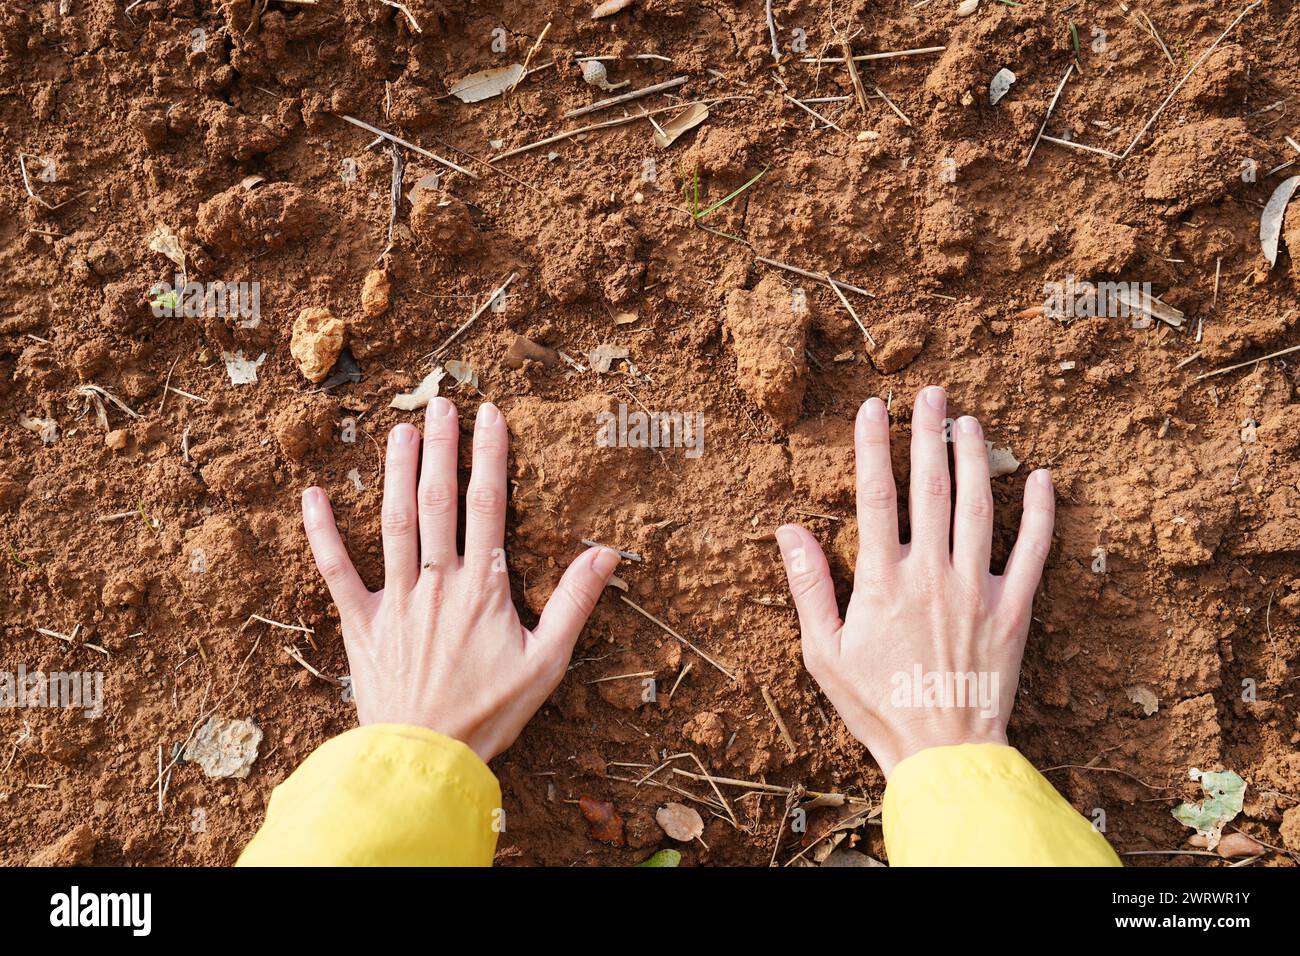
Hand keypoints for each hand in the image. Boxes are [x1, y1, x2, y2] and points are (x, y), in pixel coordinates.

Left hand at [301, 397, 620, 761]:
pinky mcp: (361, 624)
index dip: (491, 457)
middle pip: (439, 501)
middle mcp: (437, 581)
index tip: (492, 416)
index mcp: (483, 587)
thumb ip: (575, 603)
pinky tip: (312, 495)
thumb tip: (605, 552)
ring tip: (399, 430)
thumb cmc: (491, 713)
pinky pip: (337, 571)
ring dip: (396, 473)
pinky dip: (322, 533)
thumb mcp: (547, 662)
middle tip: (441, 403)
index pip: (488, 506)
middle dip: (442, 448)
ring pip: (394, 522)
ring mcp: (395, 600)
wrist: (427, 758)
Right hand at [775, 386, 1053, 775]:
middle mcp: (931, 574)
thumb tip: (789, 530)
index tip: (873, 408)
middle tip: (931, 393)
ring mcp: (977, 589)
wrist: (943, 751)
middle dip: (929, 434)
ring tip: (970, 421)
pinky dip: (1042, 514)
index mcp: (882, 581)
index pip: (876, 497)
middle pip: (931, 487)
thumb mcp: (823, 652)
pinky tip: (1043, 479)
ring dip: (975, 459)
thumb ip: (808, 586)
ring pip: (979, 508)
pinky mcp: (1014, 610)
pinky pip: (1034, 552)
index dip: (873, 446)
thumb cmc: (877, 705)